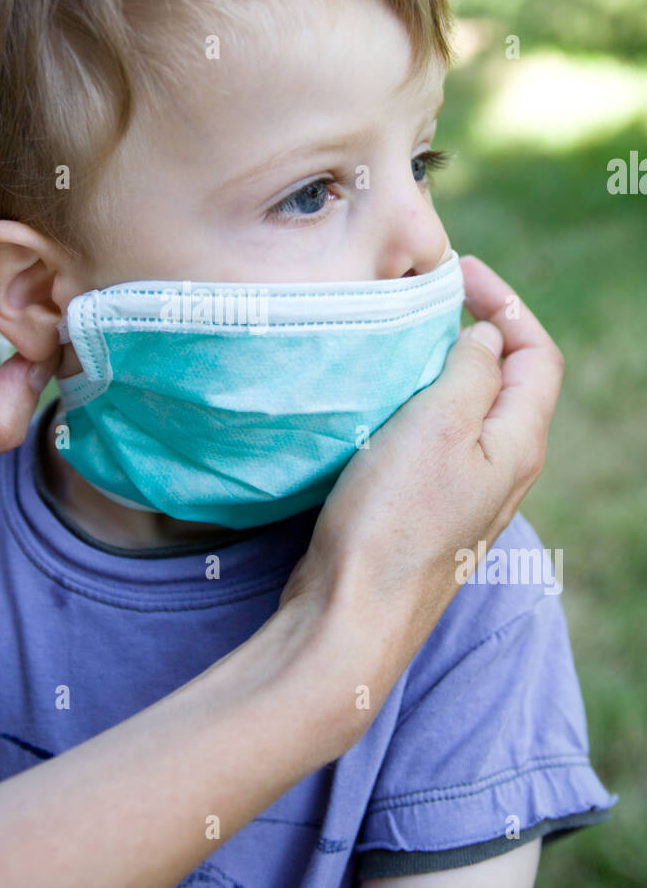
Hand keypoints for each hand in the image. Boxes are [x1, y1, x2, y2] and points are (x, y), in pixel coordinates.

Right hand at [277, 255, 564, 695]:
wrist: (349, 614)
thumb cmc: (392, 518)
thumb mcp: (438, 424)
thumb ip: (470, 371)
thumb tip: (485, 339)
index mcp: (518, 443)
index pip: (537, 354)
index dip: (506, 302)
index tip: (456, 273)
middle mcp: (504, 471)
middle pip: (508, 381)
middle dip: (474, 329)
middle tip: (424, 300)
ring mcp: (465, 495)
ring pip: (469, 412)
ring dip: (442, 369)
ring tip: (397, 342)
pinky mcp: (426, 513)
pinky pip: (437, 442)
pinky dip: (417, 407)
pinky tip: (379, 404)